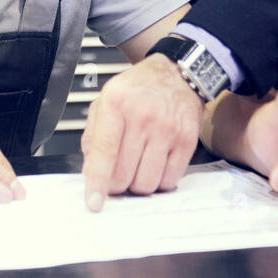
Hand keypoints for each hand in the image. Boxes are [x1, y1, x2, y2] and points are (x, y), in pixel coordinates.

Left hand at [81, 53, 204, 210]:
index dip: (98, 182)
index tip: (94, 203)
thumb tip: (90, 172)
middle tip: (118, 175)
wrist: (175, 74)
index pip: (104, 152)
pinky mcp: (187, 140)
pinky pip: (170, 180)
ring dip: (138, 184)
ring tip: (138, 166)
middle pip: (124, 174)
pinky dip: (159, 181)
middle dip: (116, 184)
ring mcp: (167, 129)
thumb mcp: (105, 101)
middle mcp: (143, 117)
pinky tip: (155, 164)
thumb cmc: (137, 90)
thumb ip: (92, 136)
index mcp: (116, 104)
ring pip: (147, 182)